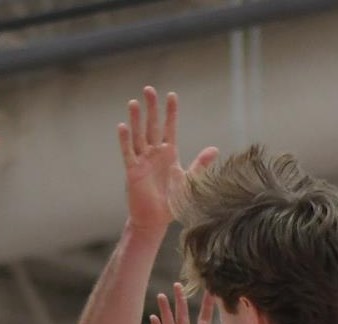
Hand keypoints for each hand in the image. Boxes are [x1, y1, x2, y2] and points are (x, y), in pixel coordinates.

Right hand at [121, 87, 218, 233]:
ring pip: (138, 136)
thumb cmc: (172, 201)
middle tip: (149, 89)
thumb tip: (215, 148)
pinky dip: (125, 140)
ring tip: (134, 103)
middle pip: (152, 126)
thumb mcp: (189, 180)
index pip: (169, 128)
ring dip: (136, 120)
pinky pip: (128, 153)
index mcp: (168, 153)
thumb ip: (200, 163)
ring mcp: (142, 161)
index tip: (171, 95)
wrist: (156, 220)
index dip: (170, 112)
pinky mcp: (133, 172)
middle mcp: (154, 154)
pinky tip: (122, 126)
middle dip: (151, 108)